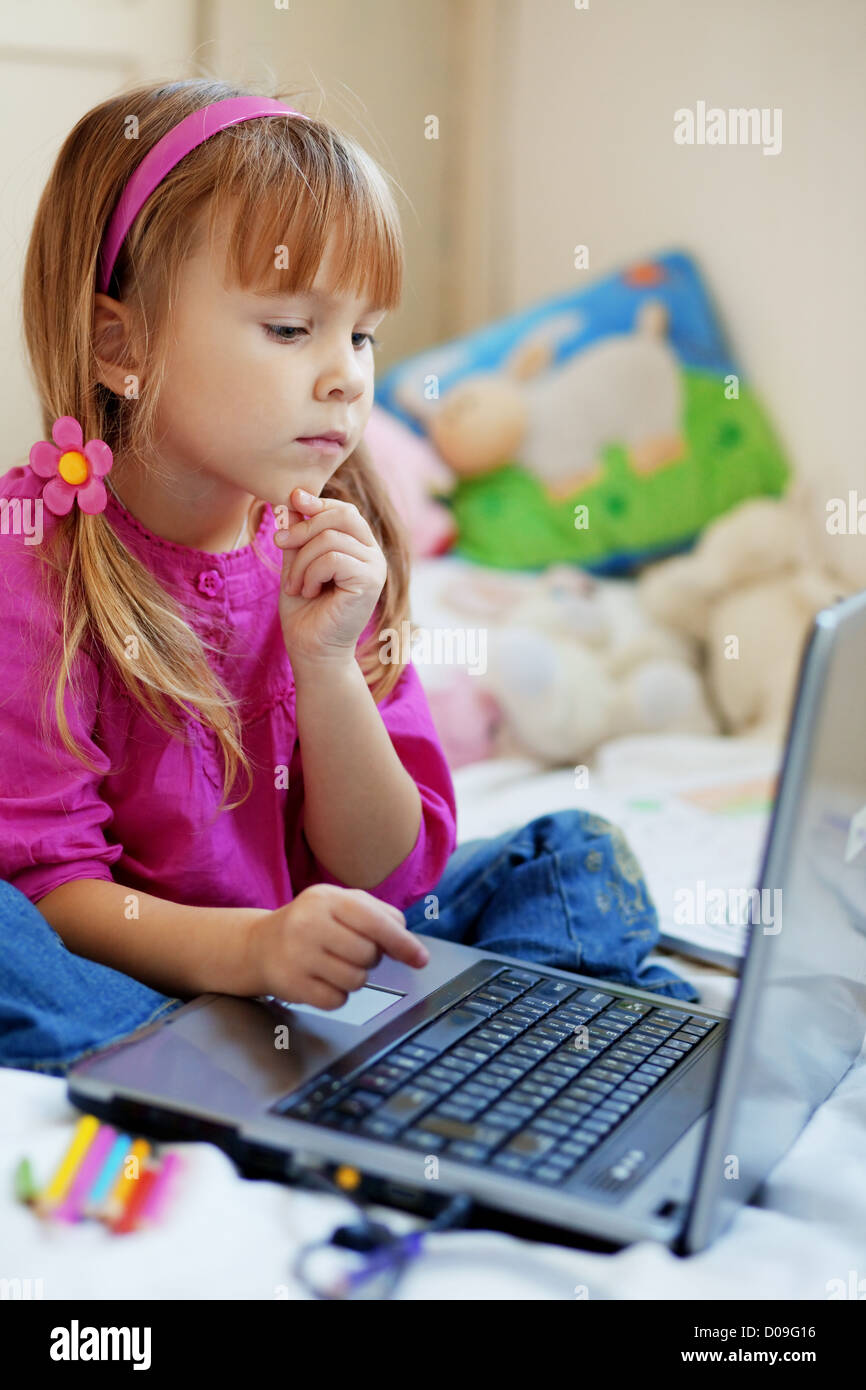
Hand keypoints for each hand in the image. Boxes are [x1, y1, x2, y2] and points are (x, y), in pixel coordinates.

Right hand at [242, 884, 428, 1007]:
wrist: (259, 945)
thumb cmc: (311, 924)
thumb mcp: (340, 905)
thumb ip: (379, 916)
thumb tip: (412, 947)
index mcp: (326, 898)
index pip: (375, 921)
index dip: (402, 943)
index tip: (420, 959)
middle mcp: (309, 924)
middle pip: (368, 954)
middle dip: (369, 958)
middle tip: (350, 951)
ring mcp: (297, 955)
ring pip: (356, 980)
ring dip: (354, 977)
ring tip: (334, 964)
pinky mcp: (291, 984)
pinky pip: (337, 1000)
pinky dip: (336, 994)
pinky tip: (321, 979)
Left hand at [274, 488, 386, 667]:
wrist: (312, 651)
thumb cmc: (305, 612)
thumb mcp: (296, 564)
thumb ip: (298, 535)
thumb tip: (292, 498)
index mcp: (358, 547)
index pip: (343, 510)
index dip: (317, 502)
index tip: (291, 499)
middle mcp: (372, 554)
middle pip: (341, 515)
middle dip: (303, 528)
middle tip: (280, 545)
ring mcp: (375, 567)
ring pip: (331, 539)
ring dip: (301, 562)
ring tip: (296, 586)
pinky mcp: (370, 581)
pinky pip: (333, 558)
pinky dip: (311, 574)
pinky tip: (309, 592)